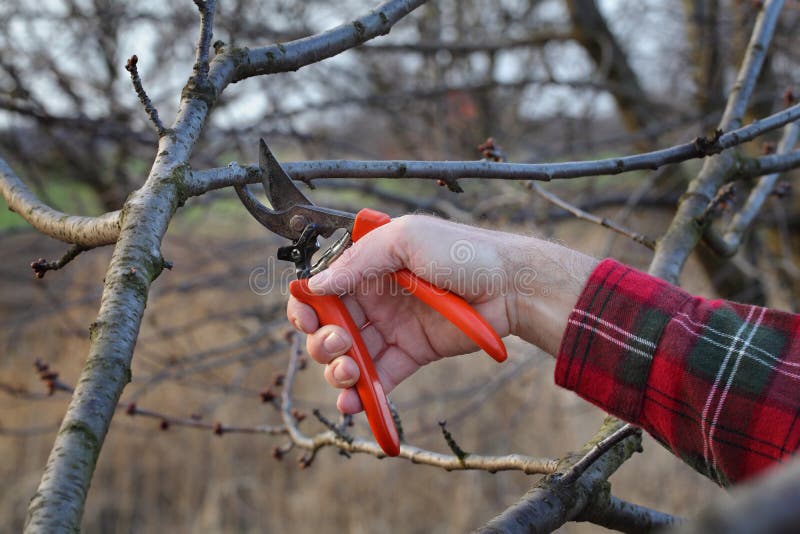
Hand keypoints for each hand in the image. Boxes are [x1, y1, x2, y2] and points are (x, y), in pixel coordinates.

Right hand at [287, 214, 595, 413]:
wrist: (510, 285)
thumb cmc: (463, 251)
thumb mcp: (407, 239)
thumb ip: (359, 261)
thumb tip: (316, 286)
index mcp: (368, 266)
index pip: (322, 287)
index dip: (305, 305)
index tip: (305, 319)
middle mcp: (374, 298)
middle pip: (328, 325)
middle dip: (322, 341)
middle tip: (340, 344)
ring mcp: (391, 328)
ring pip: (348, 356)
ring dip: (337, 370)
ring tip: (350, 373)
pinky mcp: (410, 353)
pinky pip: (379, 377)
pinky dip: (361, 395)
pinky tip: (353, 404)